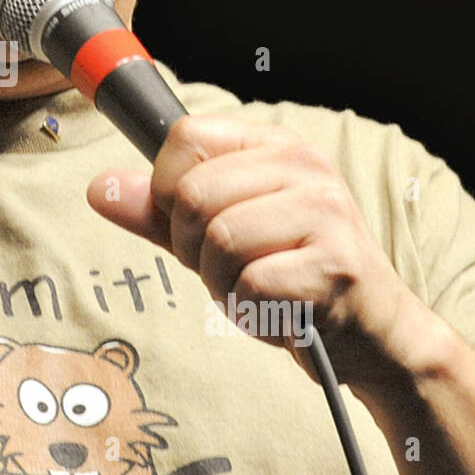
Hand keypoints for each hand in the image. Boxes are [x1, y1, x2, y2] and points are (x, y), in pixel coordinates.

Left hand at [86, 116, 425, 390]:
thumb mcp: (220, 236)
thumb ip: (159, 212)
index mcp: (274, 146)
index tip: (198, 227)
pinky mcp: (335, 264)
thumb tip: (99, 188)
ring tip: (259, 290)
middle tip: (234, 270)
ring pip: (216, 241)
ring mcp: (325, 211)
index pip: (182, 137)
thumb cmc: (292, 280)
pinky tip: (280, 312)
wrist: (376, 337)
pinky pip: (249, 285)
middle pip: (191, 196)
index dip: (168, 193)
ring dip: (222, 284)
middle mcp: (304, 167)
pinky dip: (250, 312)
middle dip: (194, 250)